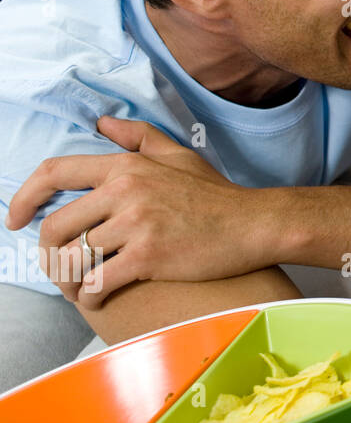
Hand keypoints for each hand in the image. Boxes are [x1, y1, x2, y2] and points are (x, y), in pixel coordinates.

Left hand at [6, 116, 258, 307]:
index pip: (55, 173)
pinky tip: (99, 299)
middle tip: (59, 267)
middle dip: (49, 253)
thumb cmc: (216, 195)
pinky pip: (99, 282)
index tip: (14, 218)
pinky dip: (91, 296)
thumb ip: (139, 137)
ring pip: (75, 258)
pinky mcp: (149, 256)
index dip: (24, 197)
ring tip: (78, 287)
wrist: (255, 224)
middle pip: (57, 226)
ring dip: (69, 280)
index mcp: (127, 166)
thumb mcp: (179, 156)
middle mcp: (126, 191)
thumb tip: (102, 124)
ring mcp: (137, 224)